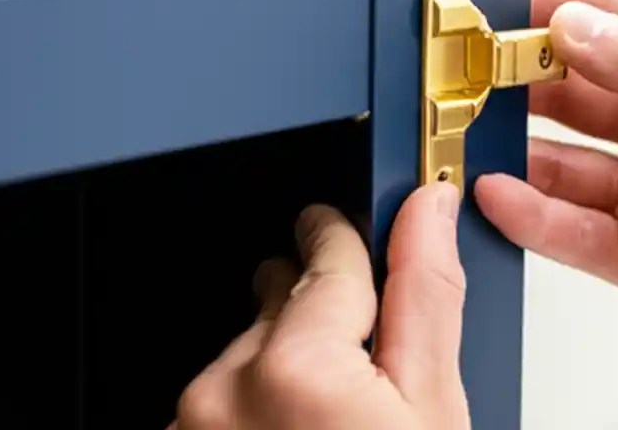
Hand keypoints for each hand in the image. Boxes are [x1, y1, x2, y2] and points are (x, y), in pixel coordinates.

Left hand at [172, 183, 469, 429]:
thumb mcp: (431, 411)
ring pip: (245, 361)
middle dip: (317, 322)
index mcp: (294, 368)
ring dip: (282, 377)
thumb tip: (428, 210)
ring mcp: (187, 426)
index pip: (325, 256)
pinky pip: (218, 407)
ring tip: (328, 424)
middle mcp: (220, 393)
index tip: (340, 226)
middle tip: (362, 367)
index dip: (343, 237)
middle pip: (277, 308)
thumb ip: (424, 300)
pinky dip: (253, 415)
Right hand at [475, 0, 617, 401]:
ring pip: (569, 160)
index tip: (503, 1)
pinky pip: (575, 229)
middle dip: (527, 79)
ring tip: (469, 139)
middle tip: (470, 73)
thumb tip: (580, 23)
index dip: (566, 6)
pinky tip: (499, 197)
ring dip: (519, 150)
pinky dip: (534, 214)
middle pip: (586, 89)